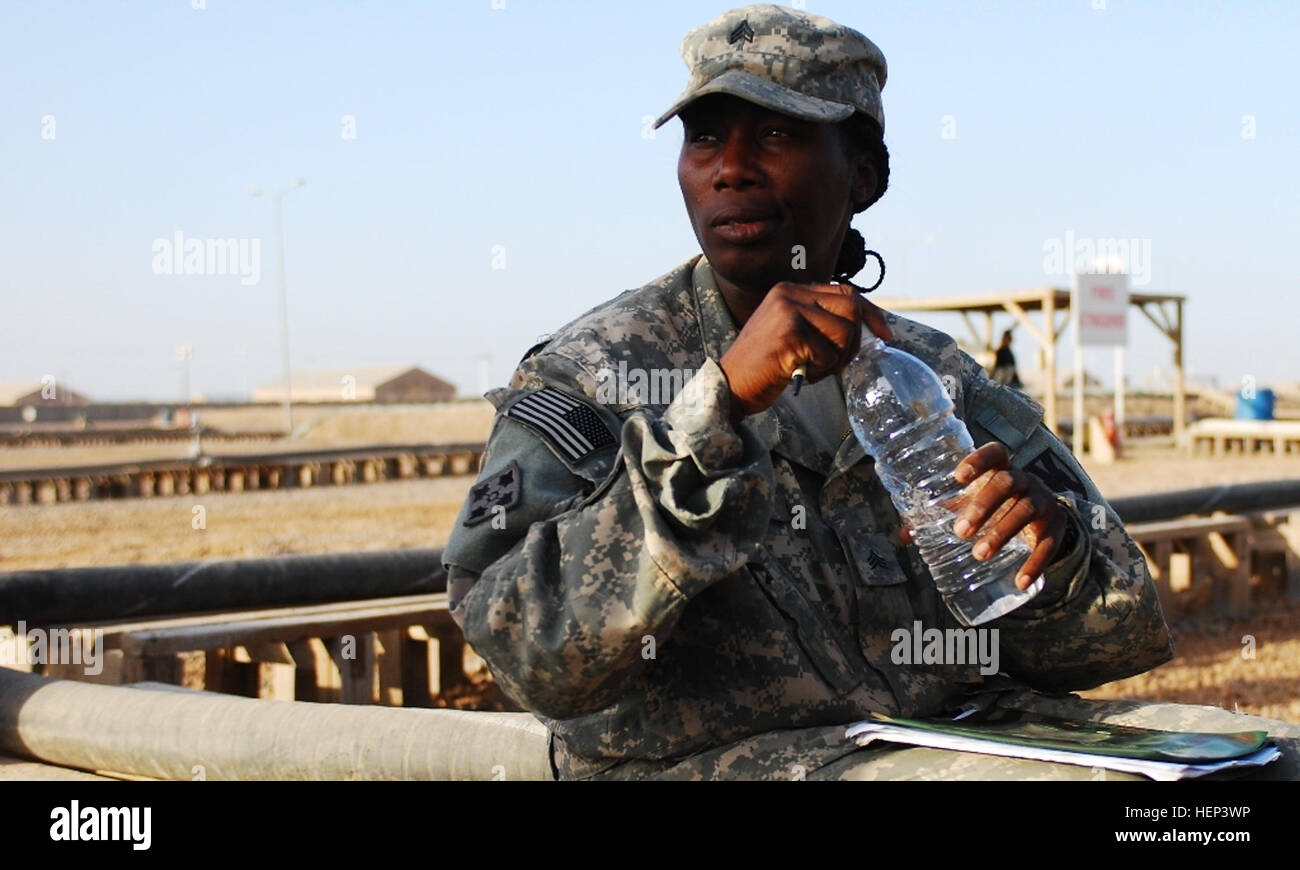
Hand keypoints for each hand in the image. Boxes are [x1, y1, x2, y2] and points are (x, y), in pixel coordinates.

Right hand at [719, 281, 892, 423]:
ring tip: (811, 369)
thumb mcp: (790, 331)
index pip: (846, 292)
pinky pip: (828, 354)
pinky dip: (820, 372)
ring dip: (835, 360)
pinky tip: (800, 374)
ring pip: (844, 333)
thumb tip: (864, 325)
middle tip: (836, 364)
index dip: (871, 313)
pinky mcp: (789, 335)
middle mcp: (789, 294)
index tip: (886, 335)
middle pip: (851, 309)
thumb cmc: (763, 366)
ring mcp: (788, 312)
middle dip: (853, 342)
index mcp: (790, 290)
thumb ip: (819, 320)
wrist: (729, 385)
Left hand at [900, 442, 1067, 590]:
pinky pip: (1048, 544)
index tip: (957, 477)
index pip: (995, 453)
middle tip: (961, 532)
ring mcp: (1043, 501)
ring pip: (1025, 511)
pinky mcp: (1056, 527)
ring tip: (979, 555)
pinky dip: (1035, 563)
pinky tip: (1021, 580)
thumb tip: (904, 534)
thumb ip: (939, 515)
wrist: (1041, 520)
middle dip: (983, 506)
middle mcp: (1024, 480)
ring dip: (1002, 533)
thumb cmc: (996, 505)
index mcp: (1001, 469)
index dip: (978, 460)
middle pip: (1006, 483)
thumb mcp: (971, 505)